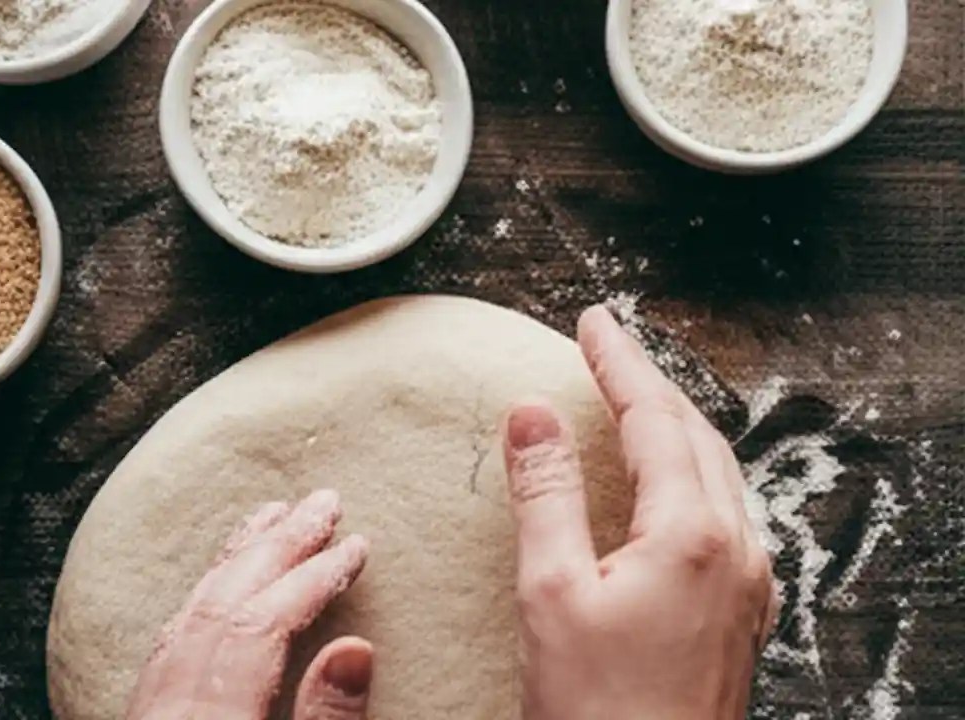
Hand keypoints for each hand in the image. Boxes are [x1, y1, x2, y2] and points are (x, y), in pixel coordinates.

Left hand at [127, 490, 372, 719]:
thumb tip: (353, 649)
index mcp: (211, 719)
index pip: (262, 626)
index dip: (312, 580)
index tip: (354, 547)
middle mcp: (169, 707)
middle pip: (220, 605)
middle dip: (276, 548)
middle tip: (321, 503)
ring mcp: (147, 714)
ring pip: (186, 617)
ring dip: (235, 562)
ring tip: (272, 519)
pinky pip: (168, 642)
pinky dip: (204, 598)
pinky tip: (221, 585)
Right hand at [504, 306, 778, 719]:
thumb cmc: (598, 708)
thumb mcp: (552, 592)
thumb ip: (546, 495)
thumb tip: (531, 415)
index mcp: (692, 533)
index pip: (654, 418)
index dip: (619, 362)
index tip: (592, 321)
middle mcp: (734, 548)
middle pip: (696, 435)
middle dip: (650, 383)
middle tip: (607, 346)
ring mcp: (746, 582)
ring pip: (716, 472)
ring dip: (674, 425)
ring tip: (634, 397)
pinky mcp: (740, 612)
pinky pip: (722, 513)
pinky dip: (688, 472)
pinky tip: (665, 481)